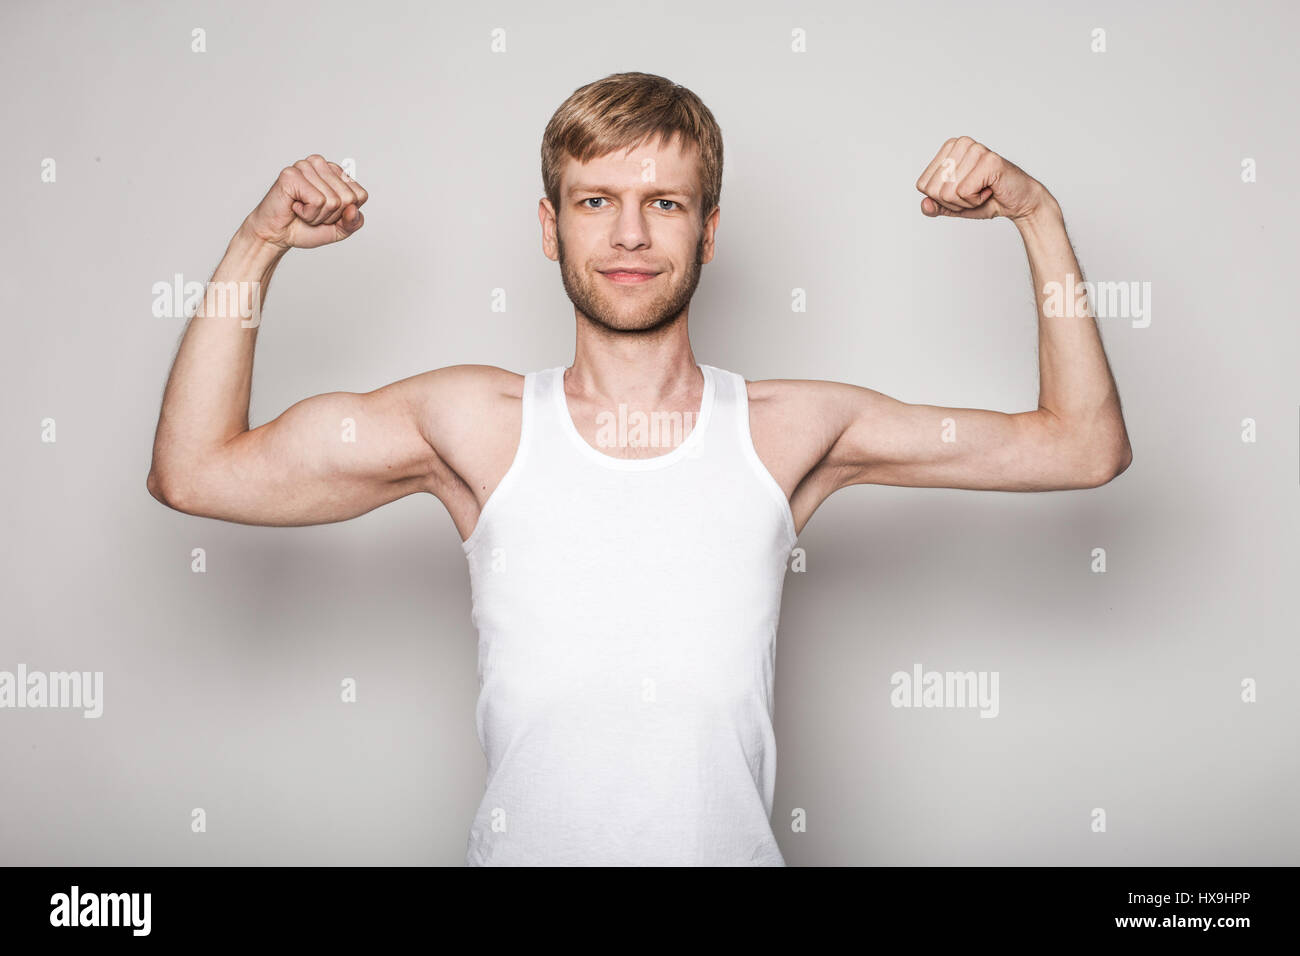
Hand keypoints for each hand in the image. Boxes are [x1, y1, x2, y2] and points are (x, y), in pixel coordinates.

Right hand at [243, 155, 367, 249]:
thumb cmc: (305, 227)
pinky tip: (295, 207)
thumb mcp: (339, 229)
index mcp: (335, 172)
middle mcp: (321, 164)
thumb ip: (354, 222)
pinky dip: (308, 214)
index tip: (326, 212)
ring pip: (333, 201)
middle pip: (348, 198)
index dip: (345, 213)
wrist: (277, 235)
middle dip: (331, 215)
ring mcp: (305, 166)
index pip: (360, 195)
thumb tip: (353, 209)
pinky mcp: (291, 175)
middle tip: (312, 212)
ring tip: (302, 210)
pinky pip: (317, 201)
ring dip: (318, 215)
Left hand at [914, 137, 1047, 220]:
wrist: (1018, 202)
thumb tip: (925, 205)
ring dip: (965, 202)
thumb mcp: (954, 206)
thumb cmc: (987, 199)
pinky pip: (964, 192)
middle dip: (952, 202)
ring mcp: (975, 149)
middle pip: (933, 190)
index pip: (923, 185)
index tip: (961, 193)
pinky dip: (976, 201)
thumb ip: (936, 206)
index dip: (940, 200)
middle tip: (973, 194)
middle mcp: (961, 143)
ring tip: (982, 191)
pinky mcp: (988, 160)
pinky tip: (989, 190)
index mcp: (949, 149)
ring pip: (948, 192)